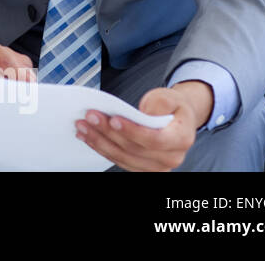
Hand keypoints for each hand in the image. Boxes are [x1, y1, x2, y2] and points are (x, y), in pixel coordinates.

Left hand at [75, 81, 210, 171]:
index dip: (132, 131)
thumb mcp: (171, 96)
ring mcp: (156, 166)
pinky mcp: (142, 168)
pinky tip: (88, 136)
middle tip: (89, 117)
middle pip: (134, 149)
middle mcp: (170, 158)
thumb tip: (145, 112)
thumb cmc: (172, 107)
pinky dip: (102, 148)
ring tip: (82, 126)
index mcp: (181, 139)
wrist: (176, 119)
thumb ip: (161, 102)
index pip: (154, 140)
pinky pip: (119, 160)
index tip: (113, 119)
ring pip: (123, 157)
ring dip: (99, 142)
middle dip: (108, 133)